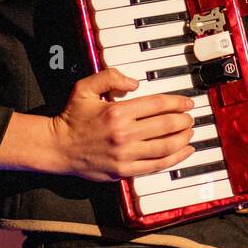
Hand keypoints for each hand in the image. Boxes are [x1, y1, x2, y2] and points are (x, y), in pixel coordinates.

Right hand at [49, 67, 196, 180]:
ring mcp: (125, 155)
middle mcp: (124, 134)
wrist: (57, 147)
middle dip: (184, 120)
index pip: (158, 105)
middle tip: (190, 118)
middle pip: (167, 125)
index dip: (178, 103)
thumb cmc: (72, 118)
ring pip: (166, 147)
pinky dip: (175, 159)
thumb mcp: (85, 88)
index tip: (187, 103)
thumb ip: (109, 77)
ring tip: (190, 132)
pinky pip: (156, 166)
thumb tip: (135, 83)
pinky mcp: (124, 171)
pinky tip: (185, 152)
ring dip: (183, 139)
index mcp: (117, 112)